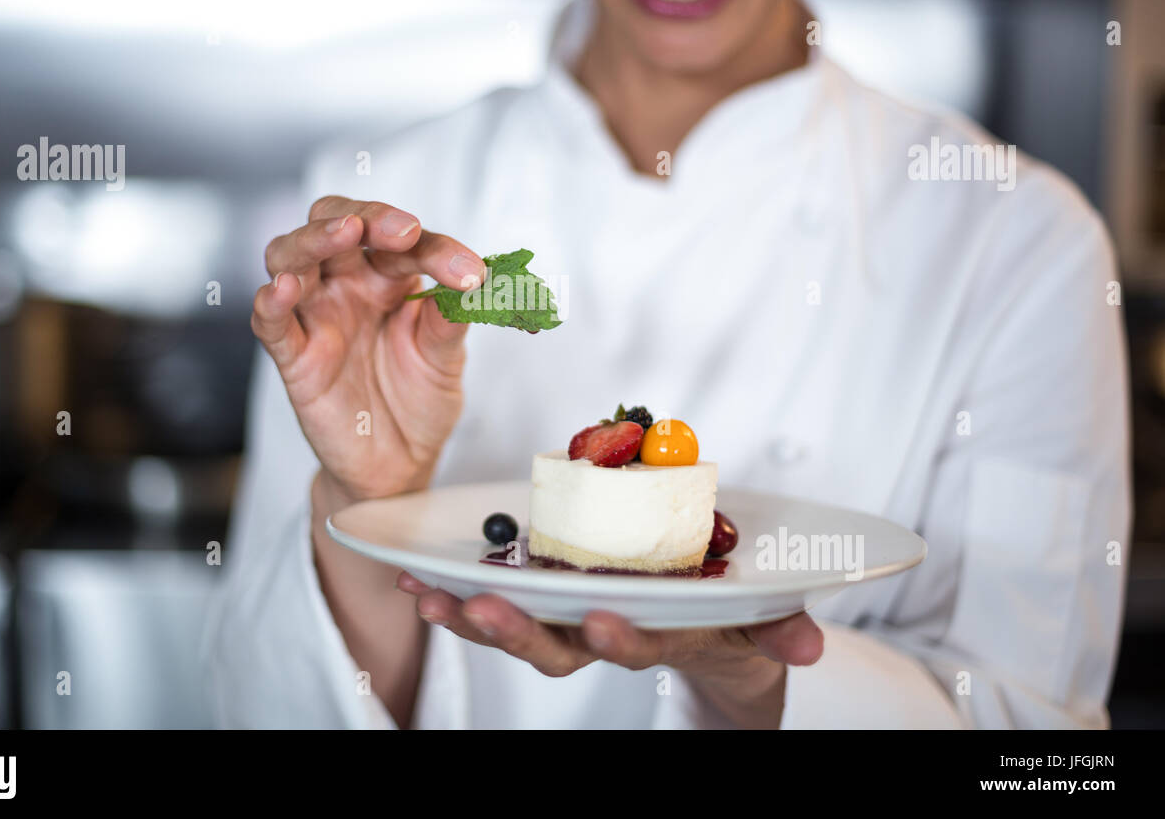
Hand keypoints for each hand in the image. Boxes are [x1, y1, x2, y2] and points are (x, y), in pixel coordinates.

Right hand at [252, 196, 485, 502]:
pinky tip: (284, 288)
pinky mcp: (294, 356)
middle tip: (402, 230)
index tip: (470, 272)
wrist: (398, 464)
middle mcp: (348, 286)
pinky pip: (272, 321)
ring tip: (344, 232)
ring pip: (292, 256)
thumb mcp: (445, 359)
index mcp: (389, 277)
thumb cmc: (418, 401)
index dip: (437, 249)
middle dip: (367, 218)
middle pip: (337, 225)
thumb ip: (450, 321)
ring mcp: (316, 316)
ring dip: (315, 238)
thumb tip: (473, 284)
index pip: (404, 242)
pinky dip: (272, 300)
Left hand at [397, 573, 823, 728]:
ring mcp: (575, 624)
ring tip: (431, 599)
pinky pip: (500, 603)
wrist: (709, 636)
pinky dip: (456, 594)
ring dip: (473, 617)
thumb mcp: (762, 624)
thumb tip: (809, 646)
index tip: (604, 620)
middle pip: (560, 646)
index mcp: (663, 634)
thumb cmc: (732, 616)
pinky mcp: (549, 605)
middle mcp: (610, 635)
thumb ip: (778, 630)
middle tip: (481, 608)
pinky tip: (416, 579)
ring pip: (521, 631)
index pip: (642, 641)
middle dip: (519, 631)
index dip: (622, 636)